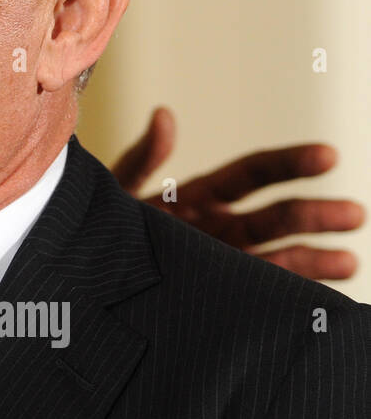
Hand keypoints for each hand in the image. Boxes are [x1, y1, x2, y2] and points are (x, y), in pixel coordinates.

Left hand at [111, 107, 364, 280]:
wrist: (75, 269)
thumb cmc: (94, 224)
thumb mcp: (115, 189)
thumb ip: (142, 158)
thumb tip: (164, 115)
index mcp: (198, 194)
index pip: (253, 173)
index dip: (289, 164)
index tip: (329, 156)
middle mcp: (217, 226)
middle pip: (273, 217)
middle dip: (313, 215)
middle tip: (352, 214)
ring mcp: (217, 260)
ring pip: (273, 258)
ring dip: (311, 260)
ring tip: (348, 263)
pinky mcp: (210, 293)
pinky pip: (252, 294)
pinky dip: (282, 297)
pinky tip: (315, 303)